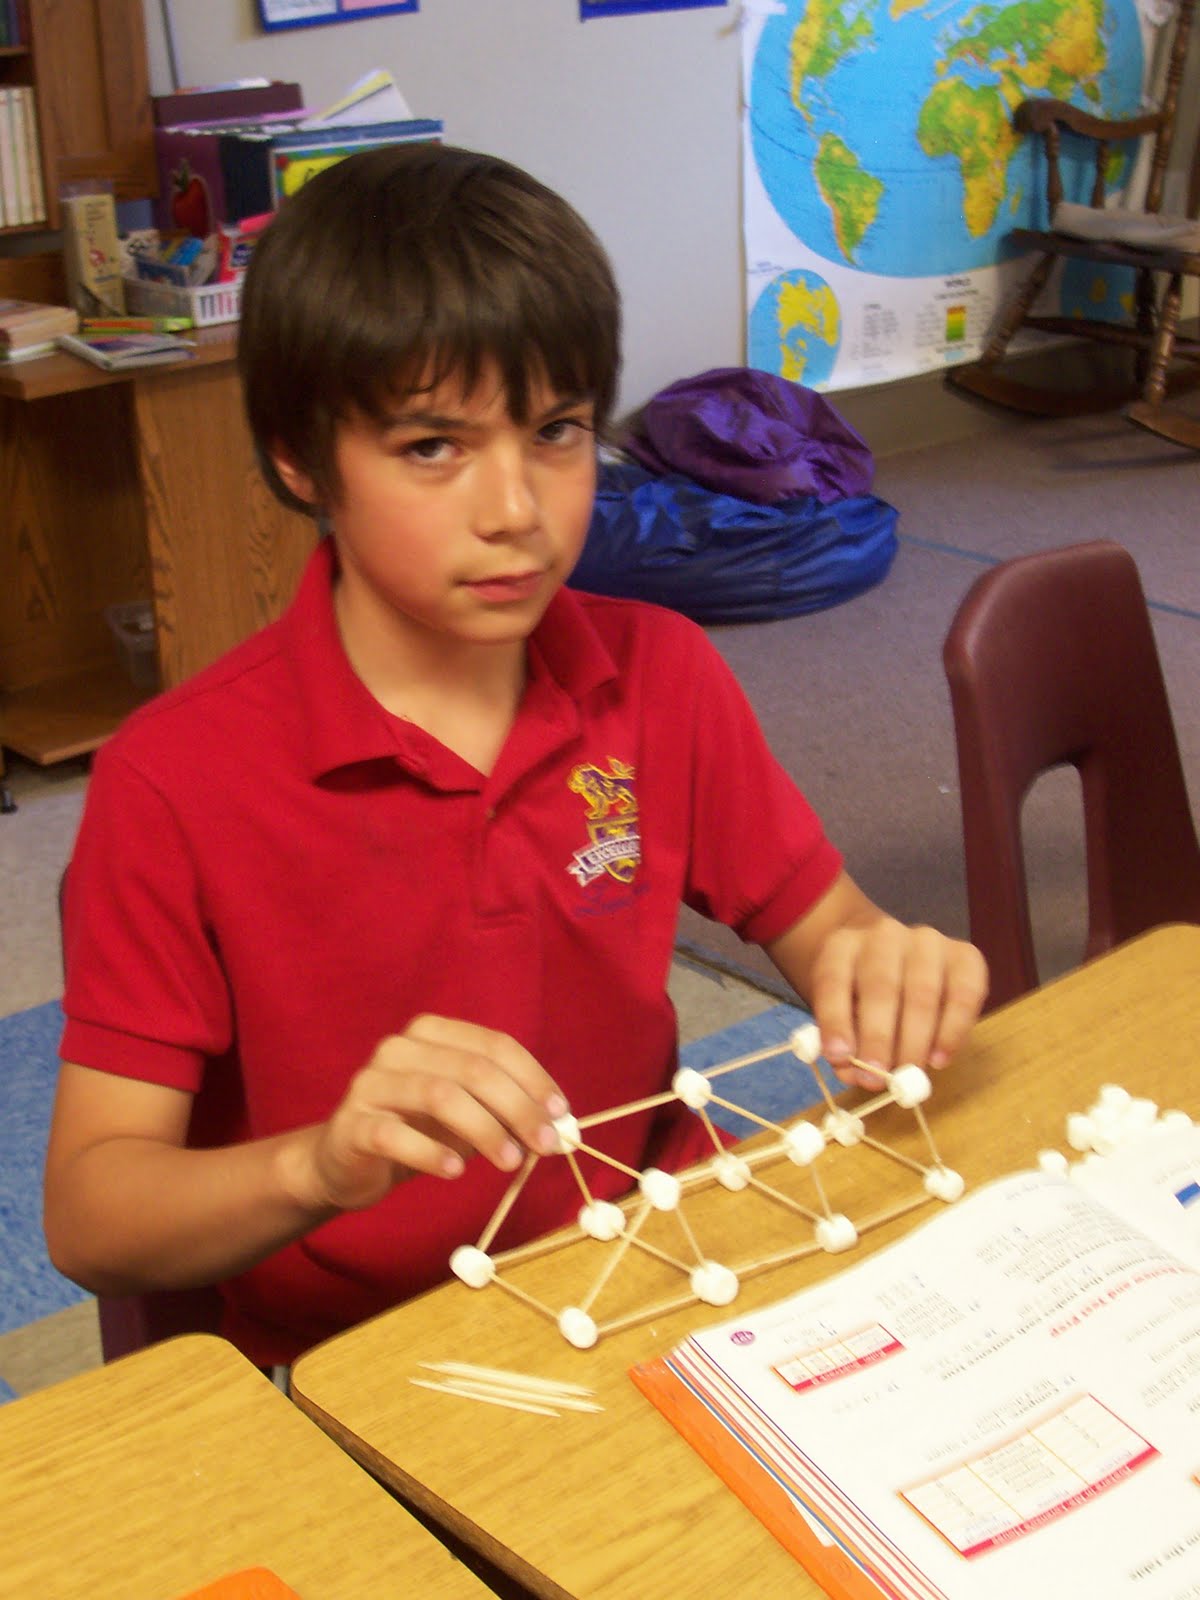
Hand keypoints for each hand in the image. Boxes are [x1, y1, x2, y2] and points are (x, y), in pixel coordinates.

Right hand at [290, 1016, 568, 1212]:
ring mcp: (371, 1084)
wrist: (345, 1160)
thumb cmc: (416, 1130)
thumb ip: (504, 1110)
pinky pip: (394, 1135)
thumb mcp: (465, 1114)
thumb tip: (557, 1126)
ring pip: (439, 1095)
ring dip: (484, 1129)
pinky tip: (454, 1171)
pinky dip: (431, 1152)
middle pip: (472, 1069)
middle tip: (546, 1145)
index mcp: (432, 1033)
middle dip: (517, 1107)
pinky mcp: (351, 1125)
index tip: (561, 1114)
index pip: (494, 1046)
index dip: (533, 1078)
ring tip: (510, 1161)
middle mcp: (399, 1049)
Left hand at [807, 918, 987, 1087]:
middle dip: (878, 1038)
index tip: (838, 1057)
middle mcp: (884, 936)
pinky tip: (939, 1058)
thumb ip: (844, 1043)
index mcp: (843, 946)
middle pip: (881, 986)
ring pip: (923, 992)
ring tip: (908, 1074)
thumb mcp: (842, 1015)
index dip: (835, 1020)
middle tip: (876, 1078)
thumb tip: (852, 1072)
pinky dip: (952, 1031)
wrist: (899, 964)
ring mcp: (927, 942)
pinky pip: (963, 994)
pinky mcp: (964, 956)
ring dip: (914, 1040)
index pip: (833, 980)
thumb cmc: (863, 996)